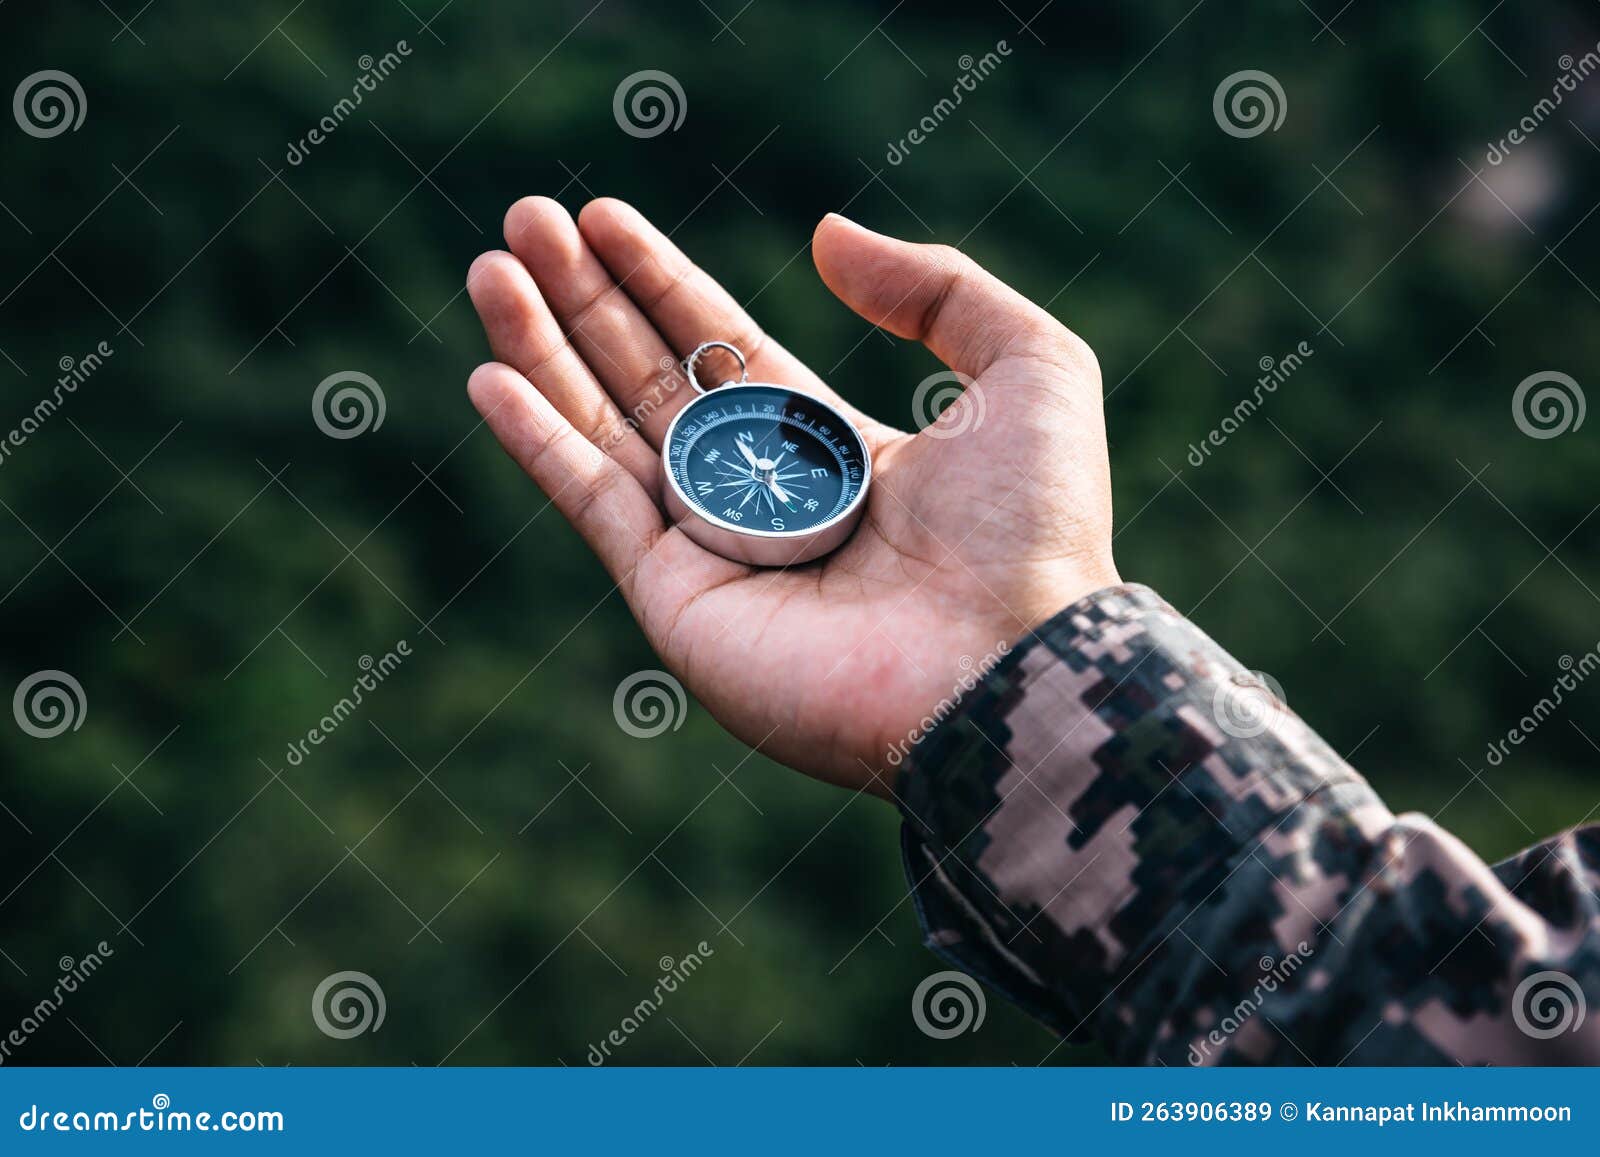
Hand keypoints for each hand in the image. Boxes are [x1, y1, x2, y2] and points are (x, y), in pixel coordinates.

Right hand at [466, 199, 1117, 798]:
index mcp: (833, 446)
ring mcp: (714, 552)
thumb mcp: (1025, 365)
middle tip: (525, 220)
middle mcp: (764, 496)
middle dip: (586, 300)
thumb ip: (934, 287)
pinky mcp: (677, 602)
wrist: (1007, 664)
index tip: (600, 218)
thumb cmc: (1032, 524)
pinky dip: (539, 442)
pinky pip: (594, 506)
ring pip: (606, 432)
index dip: (660, 280)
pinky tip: (491, 375)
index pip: (722, 346)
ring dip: (543, 350)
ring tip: (491, 268)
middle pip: (651, 378)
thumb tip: (826, 236)